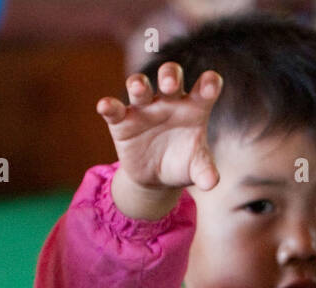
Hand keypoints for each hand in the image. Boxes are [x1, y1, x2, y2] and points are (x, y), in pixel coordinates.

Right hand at [100, 62, 221, 219]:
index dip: (208, 83)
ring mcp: (145, 109)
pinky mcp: (122, 121)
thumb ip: (206, 172)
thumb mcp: (197, 169)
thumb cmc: (181, 163)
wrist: (156, 178)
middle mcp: (169, 101)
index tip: (210, 83)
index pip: (204, 89)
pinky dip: (109, 106)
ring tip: (137, 88)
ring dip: (138, 84)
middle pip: (170, 77)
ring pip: (140, 87)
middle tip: (169, 84)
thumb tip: (211, 183)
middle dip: (169, 76)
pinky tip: (104, 106)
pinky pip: (114, 110)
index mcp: (194, 108)